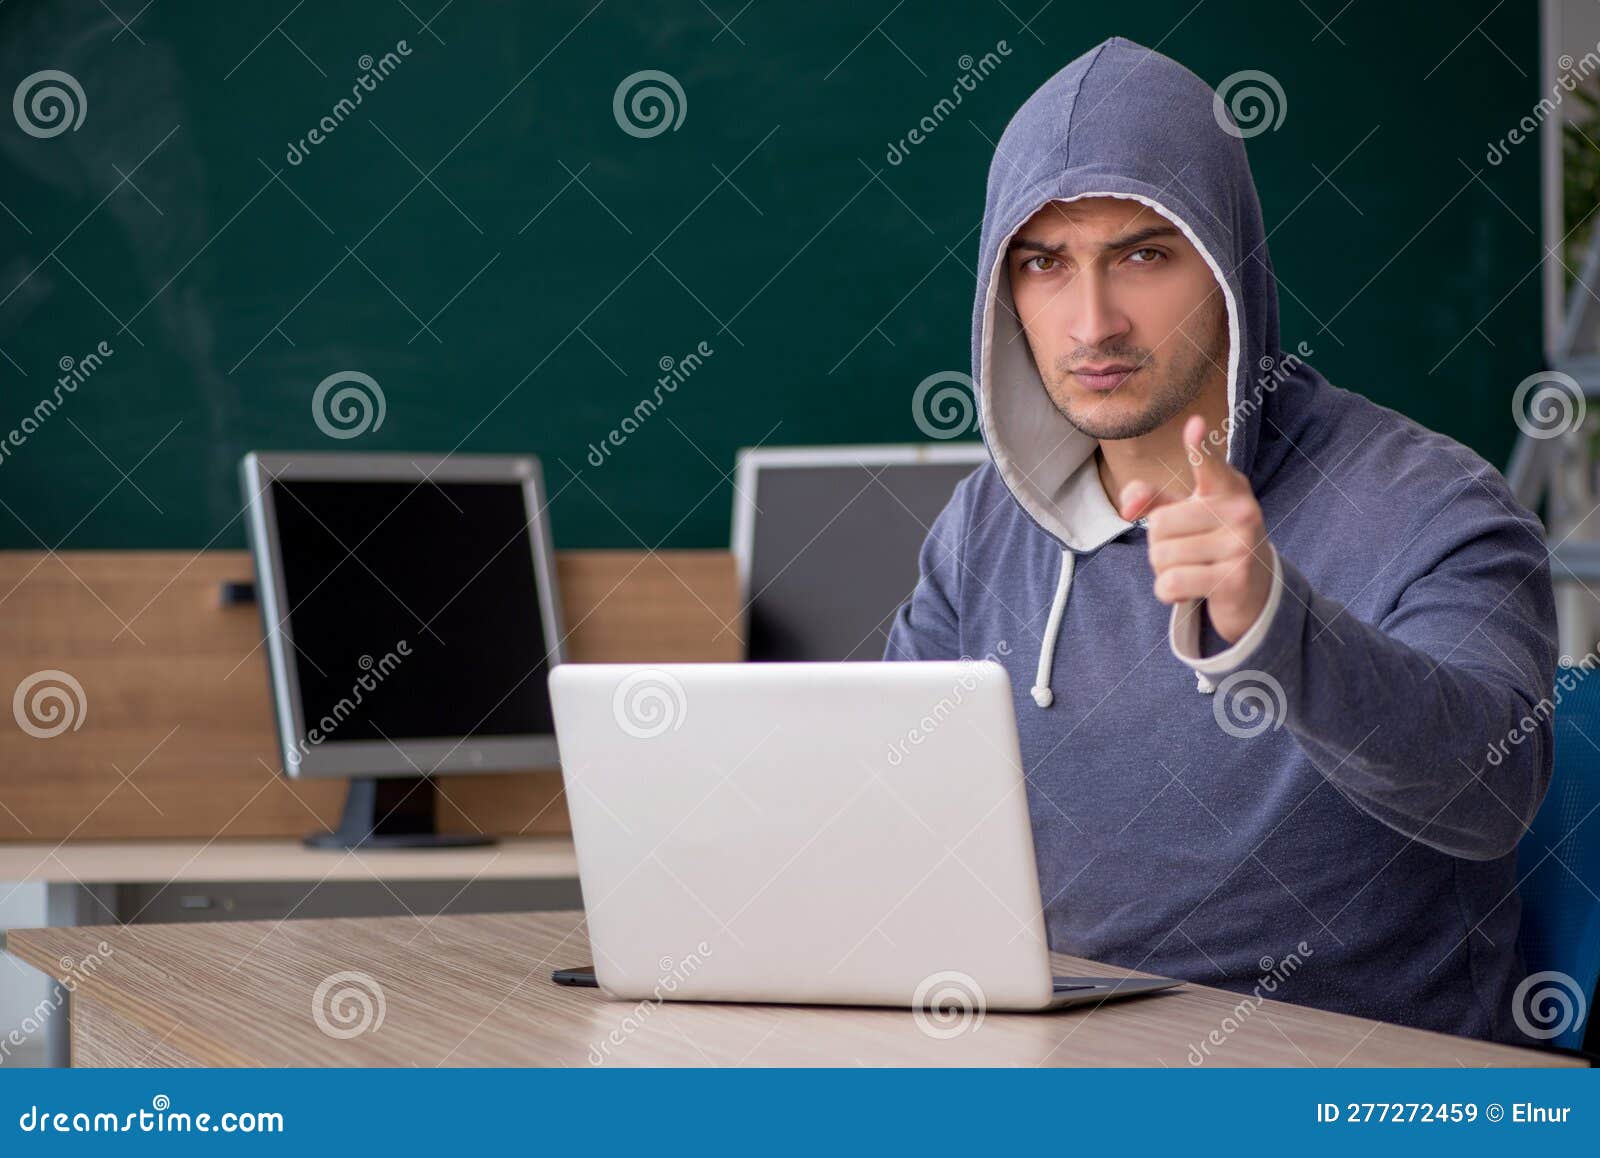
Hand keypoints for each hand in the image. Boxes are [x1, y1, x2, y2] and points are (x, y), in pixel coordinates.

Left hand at [1116, 414, 1273, 642]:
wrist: (1254, 590)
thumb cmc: (1209, 542)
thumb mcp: (1184, 514)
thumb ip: (1150, 500)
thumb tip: (1128, 508)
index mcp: (1228, 487)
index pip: (1209, 465)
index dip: (1198, 448)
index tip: (1194, 424)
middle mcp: (1241, 510)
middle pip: (1158, 524)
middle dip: (1159, 543)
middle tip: (1187, 550)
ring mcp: (1241, 545)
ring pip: (1161, 556)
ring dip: (1165, 570)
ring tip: (1193, 568)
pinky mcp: (1234, 579)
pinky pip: (1171, 583)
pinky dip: (1169, 592)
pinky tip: (1191, 589)